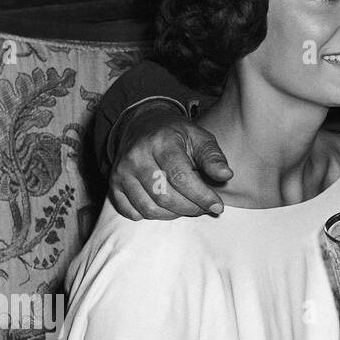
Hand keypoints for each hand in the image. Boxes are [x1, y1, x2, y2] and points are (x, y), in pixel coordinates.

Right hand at [110, 101, 231, 219]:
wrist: (142, 124)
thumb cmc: (176, 134)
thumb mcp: (198, 136)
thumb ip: (212, 156)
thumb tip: (225, 175)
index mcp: (161, 142)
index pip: (181, 177)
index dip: (201, 195)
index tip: (218, 206)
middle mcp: (136, 157)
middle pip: (165, 196)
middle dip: (190, 208)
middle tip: (205, 207)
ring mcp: (121, 172)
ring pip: (149, 208)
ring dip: (174, 214)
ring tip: (188, 206)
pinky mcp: (113, 185)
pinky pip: (132, 212)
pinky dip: (152, 215)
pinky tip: (166, 206)